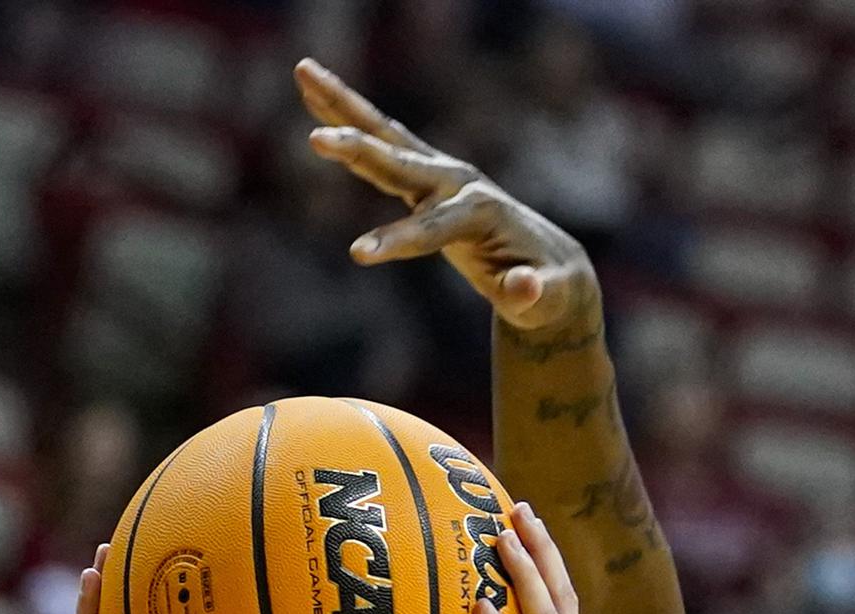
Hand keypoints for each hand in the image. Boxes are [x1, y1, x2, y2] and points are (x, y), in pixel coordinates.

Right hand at [296, 59, 599, 337]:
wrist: (550, 267)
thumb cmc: (544, 291)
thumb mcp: (545, 299)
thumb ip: (533, 293)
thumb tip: (524, 288)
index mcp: (481, 211)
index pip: (432, 226)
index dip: (398, 240)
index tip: (358, 254)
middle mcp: (458, 182)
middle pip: (401, 163)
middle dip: (359, 153)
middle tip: (316, 139)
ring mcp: (441, 173)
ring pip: (385, 137)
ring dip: (342, 107)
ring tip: (303, 72)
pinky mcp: (426, 176)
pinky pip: (381, 144)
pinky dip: (348, 119)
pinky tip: (314, 96)